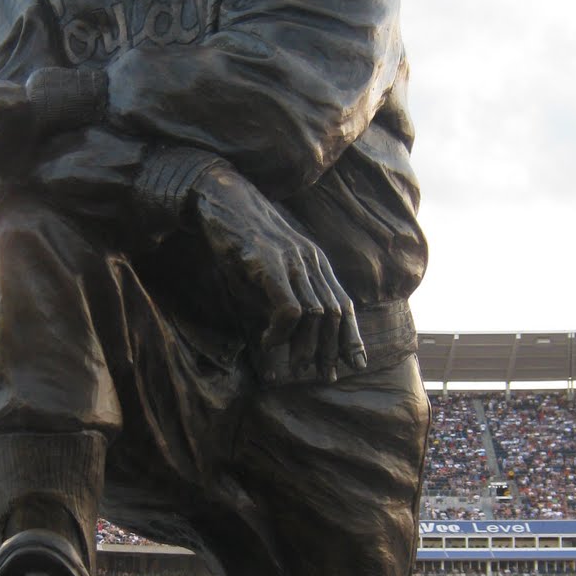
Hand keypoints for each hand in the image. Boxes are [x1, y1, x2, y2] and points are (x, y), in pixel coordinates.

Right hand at [192, 166, 365, 384]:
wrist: (220, 200)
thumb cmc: (240, 239)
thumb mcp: (268, 270)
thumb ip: (282, 296)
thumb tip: (287, 334)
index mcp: (315, 262)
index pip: (344, 304)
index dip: (351, 336)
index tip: (355, 363)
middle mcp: (311, 261)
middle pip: (334, 313)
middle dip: (332, 349)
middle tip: (325, 375)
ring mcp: (292, 261)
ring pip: (315, 314)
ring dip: (306, 346)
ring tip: (295, 367)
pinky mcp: (270, 265)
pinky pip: (289, 309)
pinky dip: (282, 332)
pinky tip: (268, 344)